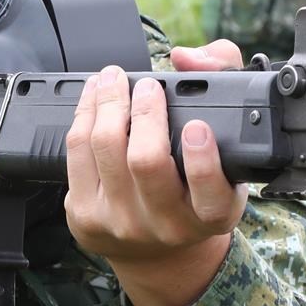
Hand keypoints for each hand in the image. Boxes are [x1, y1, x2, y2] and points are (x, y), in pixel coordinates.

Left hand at [64, 42, 248, 305]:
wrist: (157, 247)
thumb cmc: (195, 184)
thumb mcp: (229, 144)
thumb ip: (224, 82)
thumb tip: (186, 58)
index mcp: (213, 212)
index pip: (210, 192)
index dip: (202, 158)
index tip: (196, 126)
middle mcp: (168, 225)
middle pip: (146, 161)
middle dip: (144, 111)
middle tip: (146, 86)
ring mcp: (122, 223)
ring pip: (105, 149)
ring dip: (107, 102)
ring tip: (113, 79)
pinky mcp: (85, 216)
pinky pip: (76, 153)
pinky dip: (84, 115)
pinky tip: (93, 97)